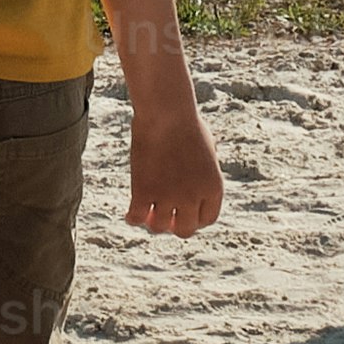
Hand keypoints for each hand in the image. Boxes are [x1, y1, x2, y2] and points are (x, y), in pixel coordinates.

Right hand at [124, 99, 227, 238]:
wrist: (167, 113)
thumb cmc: (187, 124)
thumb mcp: (207, 150)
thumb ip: (205, 173)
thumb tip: (197, 184)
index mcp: (213, 188)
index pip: (207, 220)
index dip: (194, 219)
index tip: (184, 213)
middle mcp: (193, 197)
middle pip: (184, 230)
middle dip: (175, 224)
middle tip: (164, 215)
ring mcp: (168, 197)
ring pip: (159, 227)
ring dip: (153, 221)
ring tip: (147, 211)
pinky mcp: (144, 192)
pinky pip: (136, 218)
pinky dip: (133, 218)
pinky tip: (130, 212)